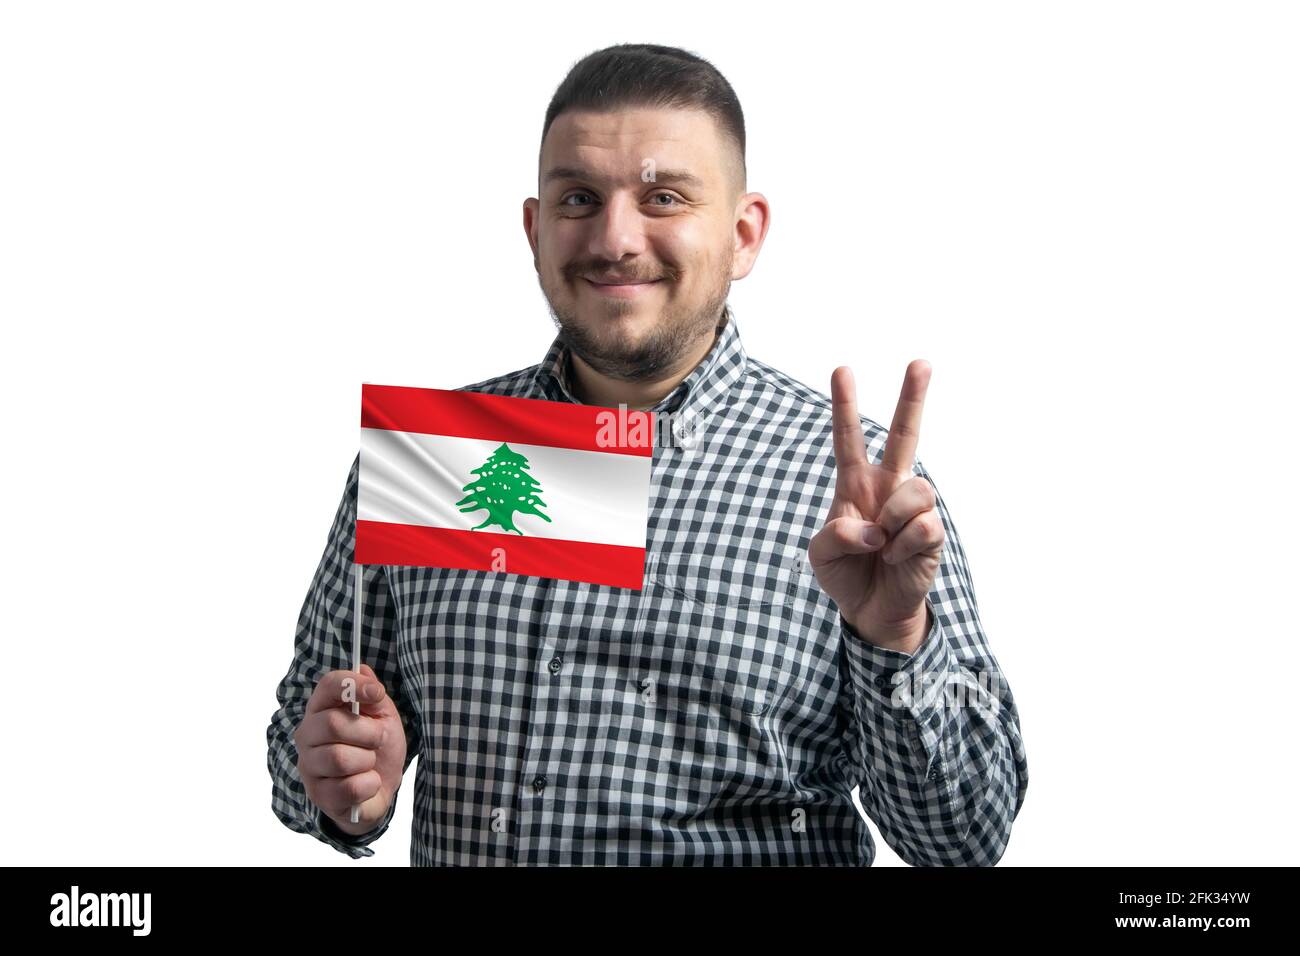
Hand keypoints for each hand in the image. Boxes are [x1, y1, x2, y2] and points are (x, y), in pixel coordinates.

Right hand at [293, 663, 406, 835]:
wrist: (381, 788)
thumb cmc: (377, 748)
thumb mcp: (383, 716)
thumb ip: (373, 694)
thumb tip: (362, 670)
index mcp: (322, 709)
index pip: (328, 685)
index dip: (353, 684)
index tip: (377, 692)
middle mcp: (307, 735)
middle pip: (333, 724)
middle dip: (369, 732)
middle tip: (378, 739)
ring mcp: (309, 766)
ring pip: (339, 758)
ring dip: (368, 760)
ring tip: (369, 762)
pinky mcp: (318, 795)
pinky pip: (349, 787)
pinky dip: (369, 784)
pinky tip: (367, 782)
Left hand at [808, 361, 943, 653]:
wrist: (871, 612)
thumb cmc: (846, 573)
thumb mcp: (821, 554)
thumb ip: (836, 533)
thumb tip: (874, 526)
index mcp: (856, 485)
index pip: (848, 439)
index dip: (844, 406)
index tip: (842, 369)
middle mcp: (888, 488)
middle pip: (903, 435)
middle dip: (913, 398)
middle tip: (921, 361)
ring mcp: (912, 509)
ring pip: (916, 489)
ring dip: (894, 520)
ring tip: (884, 546)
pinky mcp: (932, 534)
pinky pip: (923, 526)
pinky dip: (903, 548)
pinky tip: (897, 561)